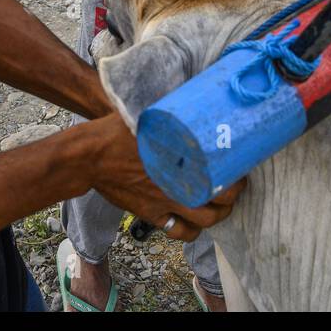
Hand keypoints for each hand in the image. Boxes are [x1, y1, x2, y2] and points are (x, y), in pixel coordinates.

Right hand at [86, 114, 240, 241]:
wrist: (89, 156)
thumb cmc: (118, 131)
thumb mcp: (150, 116)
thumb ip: (172, 115)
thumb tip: (188, 97)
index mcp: (182, 161)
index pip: (224, 175)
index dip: (238, 174)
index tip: (241, 165)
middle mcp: (179, 186)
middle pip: (220, 202)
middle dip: (232, 197)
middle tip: (234, 186)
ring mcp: (166, 204)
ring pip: (203, 222)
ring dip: (216, 216)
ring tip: (220, 206)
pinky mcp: (151, 215)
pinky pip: (178, 232)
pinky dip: (190, 230)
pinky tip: (194, 221)